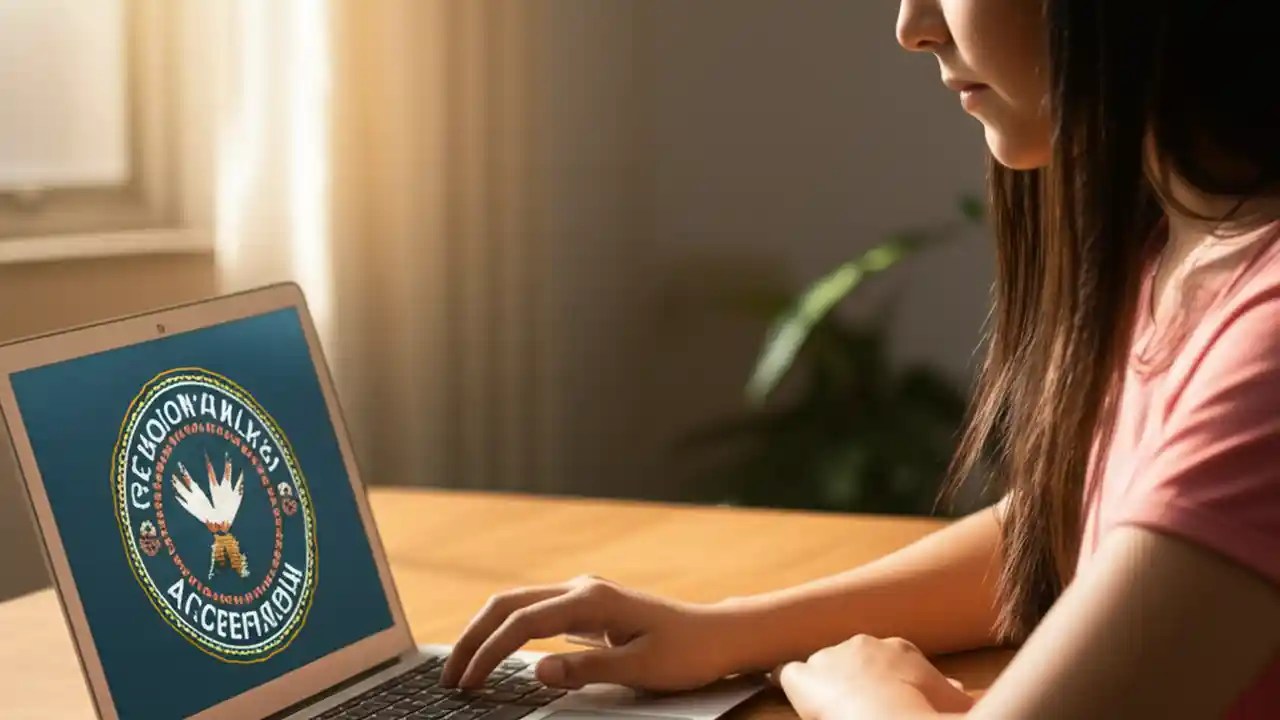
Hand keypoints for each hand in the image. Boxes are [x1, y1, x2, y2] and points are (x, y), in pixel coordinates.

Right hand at [441, 575, 745, 690]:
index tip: (468, 684)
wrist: (719, 635)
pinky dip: (507, 633)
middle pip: (508, 604)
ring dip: (486, 633)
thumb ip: (585, 670)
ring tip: (464, 669)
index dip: (489, 653)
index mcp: (591, 600)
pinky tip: (498, 656)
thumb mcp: (639, 670)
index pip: (522, 622)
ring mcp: (583, 596)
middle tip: (448, 677)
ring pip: (517, 605)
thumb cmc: (687, 653)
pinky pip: (534, 615)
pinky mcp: (587, 609)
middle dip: (473, 637)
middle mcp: (581, 589)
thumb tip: (536, 671)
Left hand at [776, 635, 973, 719]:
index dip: (888, 681)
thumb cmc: (926, 711)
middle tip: (862, 707)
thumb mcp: (949, 700)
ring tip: (831, 708)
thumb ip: (948, 691)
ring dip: (825, 685)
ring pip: (821, 668)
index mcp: (900, 649)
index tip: (891, 697)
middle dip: (856, 681)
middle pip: (852, 661)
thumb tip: (957, 690)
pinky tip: (790, 693)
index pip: (888, 660)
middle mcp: (864, 645)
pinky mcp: (804, 678)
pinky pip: (787, 674)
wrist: (894, 719)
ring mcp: (830, 658)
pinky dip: (788, 683)